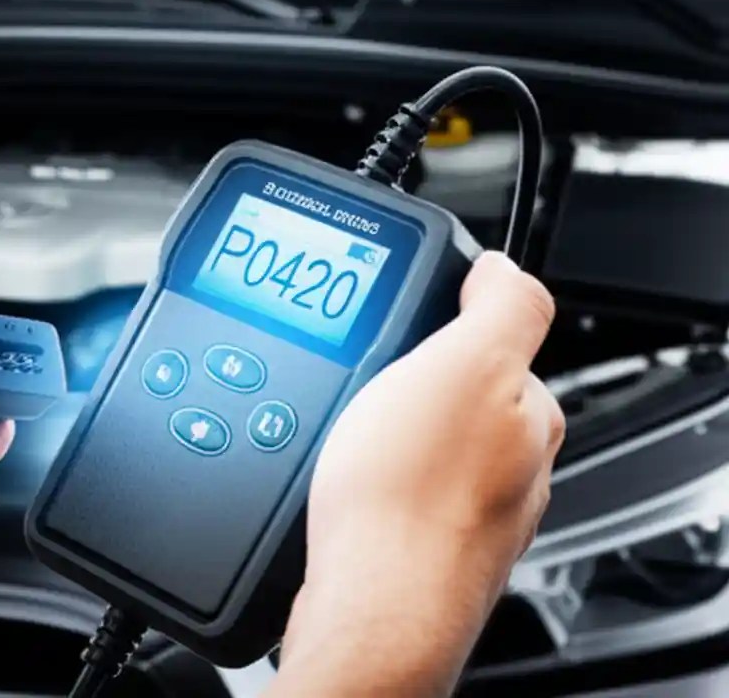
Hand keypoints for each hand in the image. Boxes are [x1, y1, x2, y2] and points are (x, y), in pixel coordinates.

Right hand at [270, 251, 563, 696]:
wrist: (369, 604)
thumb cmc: (410, 500)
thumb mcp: (468, 365)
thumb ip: (502, 306)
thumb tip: (502, 269)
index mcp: (530, 414)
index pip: (498, 339)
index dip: (444, 320)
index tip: (402, 322)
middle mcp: (512, 467)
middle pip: (457, 394)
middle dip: (408, 380)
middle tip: (362, 380)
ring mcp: (467, 511)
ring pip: (424, 445)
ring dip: (384, 432)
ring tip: (345, 430)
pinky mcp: (420, 545)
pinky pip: (395, 488)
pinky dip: (369, 477)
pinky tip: (344, 481)